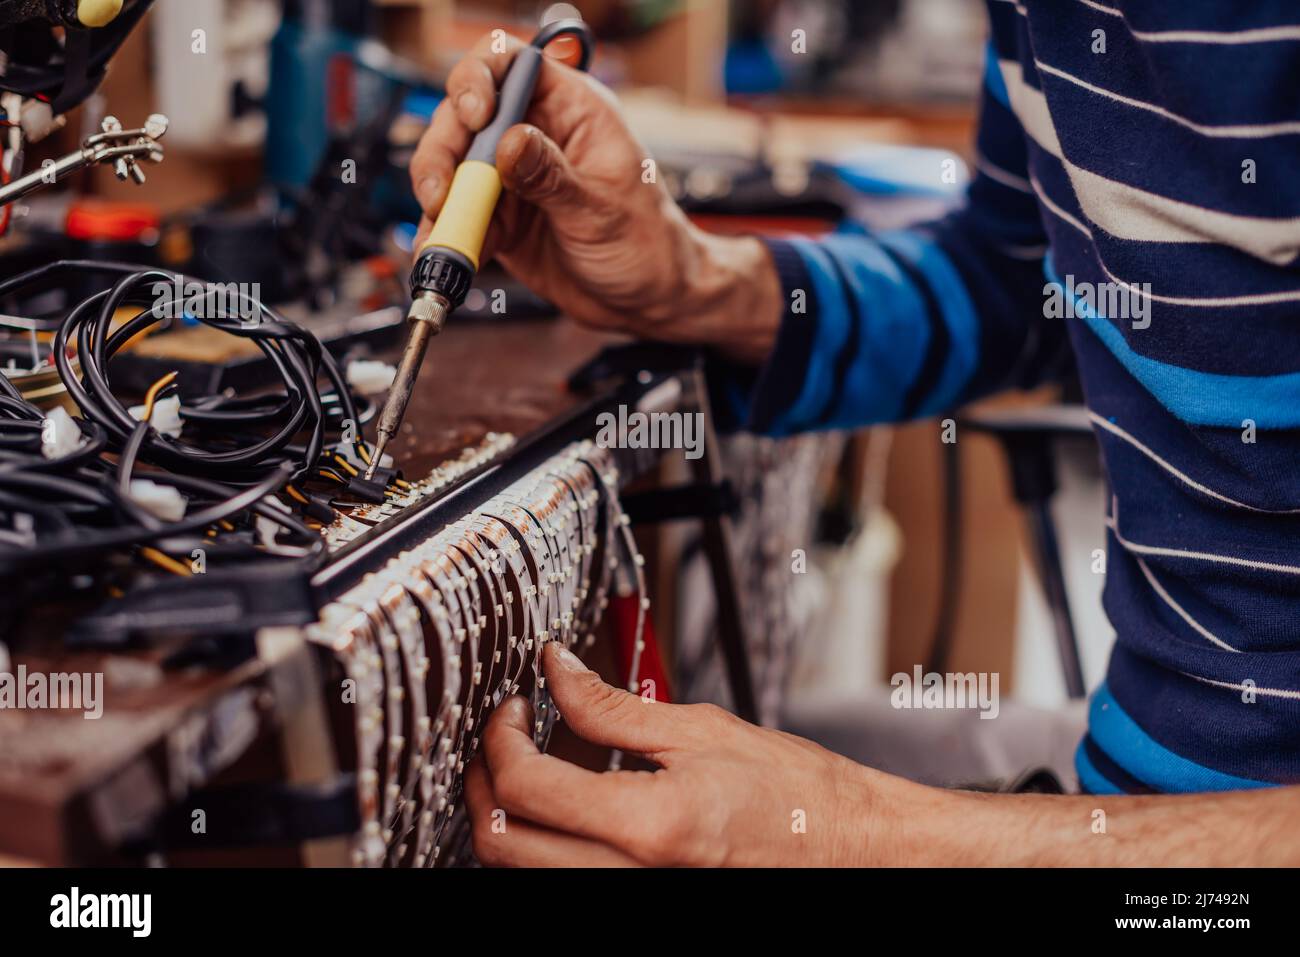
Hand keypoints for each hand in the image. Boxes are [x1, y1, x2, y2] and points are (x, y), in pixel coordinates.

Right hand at [409, 32, 781, 362]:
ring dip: (438, 196)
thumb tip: (509, 142)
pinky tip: (445, 253)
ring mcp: (513, 178)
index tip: (474, 115)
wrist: (648, 302)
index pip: (513, 65)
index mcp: (572, 111)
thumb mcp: (601, 210)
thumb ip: (551, 177)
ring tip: (443, 229)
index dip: (481, 79)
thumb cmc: (647, 246)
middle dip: (444, 150)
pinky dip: (446, 234)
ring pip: (453, 167)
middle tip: (441, 191)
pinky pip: (459, 216)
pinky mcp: (500, 218)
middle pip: (466, 116)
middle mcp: (536, 136)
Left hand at [463, 642, 908, 866]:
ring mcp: (629, 900)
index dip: (501, 738)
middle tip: (504, 733)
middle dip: (483, 781)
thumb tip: (558, 672)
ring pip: (521, 872)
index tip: (514, 706)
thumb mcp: (701, 732)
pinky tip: (565, 803)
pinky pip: (560, 880)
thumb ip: (613, 707)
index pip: (526, 788)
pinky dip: (541, 842)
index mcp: (649, 829)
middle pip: (501, 845)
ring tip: (531, 761)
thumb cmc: (798, 797)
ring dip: (507, 815)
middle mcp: (629, 881)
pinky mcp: (635, 903)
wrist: (848, 851)